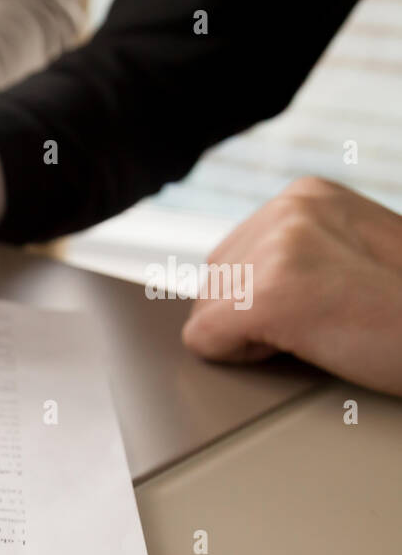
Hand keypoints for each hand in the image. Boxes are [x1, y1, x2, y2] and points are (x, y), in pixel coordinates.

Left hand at [182, 177, 401, 395]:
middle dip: (251, 319)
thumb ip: (292, 254)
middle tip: (328, 321)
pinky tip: (306, 345)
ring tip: (325, 329)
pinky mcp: (272, 292)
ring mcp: (280, 246)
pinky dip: (244, 359)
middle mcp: (289, 207)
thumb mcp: (348, 259)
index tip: (324, 304)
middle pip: (209, 286)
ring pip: (206, 315)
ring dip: (256, 339)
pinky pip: (205, 341)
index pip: (226, 261)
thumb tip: (219, 281)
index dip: (263, 301)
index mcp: (307, 196)